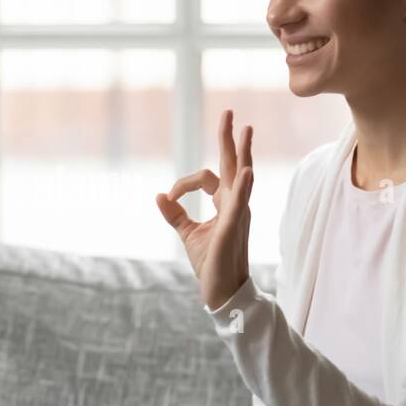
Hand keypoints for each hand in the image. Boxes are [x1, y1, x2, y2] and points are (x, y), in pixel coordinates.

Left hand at [156, 109, 252, 310]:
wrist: (220, 292)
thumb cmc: (210, 263)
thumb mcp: (188, 233)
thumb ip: (175, 214)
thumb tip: (159, 196)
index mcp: (225, 204)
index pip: (207, 178)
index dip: (184, 184)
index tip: (169, 198)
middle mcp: (234, 205)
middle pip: (233, 165)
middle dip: (229, 139)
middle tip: (228, 113)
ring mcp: (237, 215)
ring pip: (241, 178)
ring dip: (243, 153)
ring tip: (246, 130)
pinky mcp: (232, 228)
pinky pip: (240, 204)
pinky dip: (243, 187)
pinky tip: (246, 171)